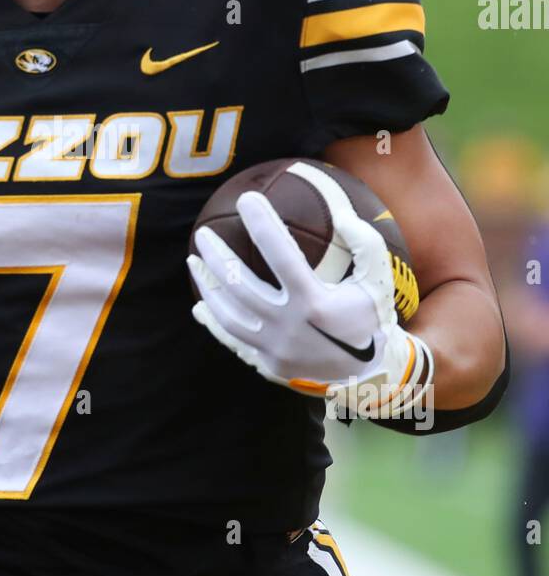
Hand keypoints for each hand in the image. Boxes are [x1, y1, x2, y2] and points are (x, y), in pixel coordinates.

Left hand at [188, 189, 429, 412]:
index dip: (262, 223)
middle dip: (217, 256)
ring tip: (194, 262)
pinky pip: (232, 341)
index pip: (280, 254)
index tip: (247, 198)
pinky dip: (213, 322)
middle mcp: (289, 327)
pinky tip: (200, 305)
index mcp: (315, 303)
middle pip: (240, 286)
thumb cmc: (371, 319)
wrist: (370, 376)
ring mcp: (275, 350)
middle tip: (202, 234)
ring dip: (207, 286)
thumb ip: (366, 244)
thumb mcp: (379, 281)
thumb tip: (342, 213)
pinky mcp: (267, 366)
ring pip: (228, 315)